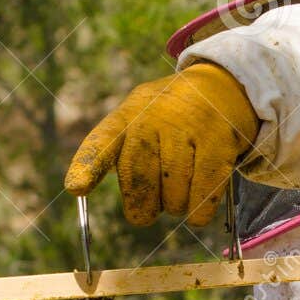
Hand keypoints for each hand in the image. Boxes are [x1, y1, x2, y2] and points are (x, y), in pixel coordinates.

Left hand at [64, 63, 258, 227]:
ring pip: (173, 200)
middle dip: (143, 206)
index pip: (103, 142)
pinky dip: (198, 213)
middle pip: (139, 184)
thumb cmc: (171, 120)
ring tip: (183, 182)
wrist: (223, 87)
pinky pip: (200, 203)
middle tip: (149, 206)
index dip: (88, 165)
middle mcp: (156, 116)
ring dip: (176, 205)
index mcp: (129, 114)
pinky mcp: (218, 144)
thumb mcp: (139, 121)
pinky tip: (200, 199)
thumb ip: (118, 155)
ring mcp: (189, 127)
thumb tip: (109, 201)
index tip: (76, 187)